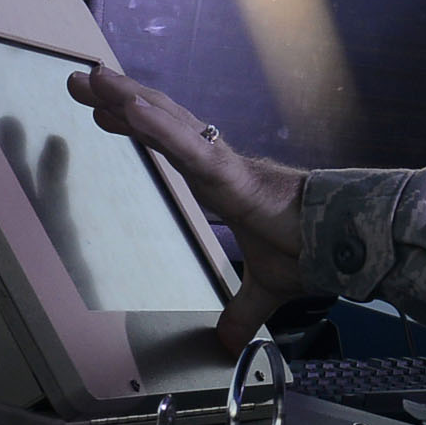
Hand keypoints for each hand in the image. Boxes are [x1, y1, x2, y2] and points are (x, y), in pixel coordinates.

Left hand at [66, 65, 305, 351]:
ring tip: (92, 79)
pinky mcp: (233, 176)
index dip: (138, 128)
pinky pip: (189, 148)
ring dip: (127, 100)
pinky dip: (159, 128)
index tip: (104, 112)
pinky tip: (130, 108)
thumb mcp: (265, 289)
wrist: (346, 244)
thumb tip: (226, 345)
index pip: (169, 147)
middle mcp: (217, 164)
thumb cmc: (312, 249)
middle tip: (79, 81)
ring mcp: (223, 165)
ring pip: (167, 124)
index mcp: (221, 183)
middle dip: (118, 101)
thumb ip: (241, 313)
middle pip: (159, 123)